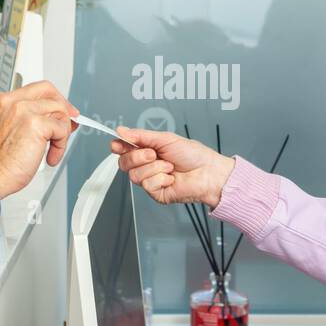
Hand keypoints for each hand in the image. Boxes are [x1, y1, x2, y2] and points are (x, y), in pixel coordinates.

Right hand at [0, 80, 78, 196]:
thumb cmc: (0, 161)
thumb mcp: (12, 130)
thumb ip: (32, 118)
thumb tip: (58, 117)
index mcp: (3, 101)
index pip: (36, 89)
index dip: (53, 99)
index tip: (62, 111)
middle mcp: (11, 102)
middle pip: (49, 91)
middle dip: (63, 107)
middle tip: (69, 124)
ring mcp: (23, 110)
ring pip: (59, 110)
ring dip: (62, 133)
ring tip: (53, 149)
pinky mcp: (36, 124)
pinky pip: (61, 129)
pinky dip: (61, 145)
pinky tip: (50, 156)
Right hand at [110, 127, 235, 207]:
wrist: (208, 172)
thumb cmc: (193, 155)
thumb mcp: (166, 139)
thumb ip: (141, 136)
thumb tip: (121, 131)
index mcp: (148, 151)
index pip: (125, 150)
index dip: (119, 146)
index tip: (117, 144)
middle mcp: (147, 166)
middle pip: (124, 163)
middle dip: (137, 157)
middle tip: (153, 154)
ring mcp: (151, 180)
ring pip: (135, 175)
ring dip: (154, 168)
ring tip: (169, 166)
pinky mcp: (156, 193)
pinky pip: (147, 185)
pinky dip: (161, 178)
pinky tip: (171, 178)